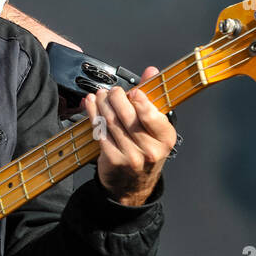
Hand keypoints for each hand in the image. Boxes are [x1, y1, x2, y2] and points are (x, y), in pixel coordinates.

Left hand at [84, 66, 177, 206]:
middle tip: (111, 91)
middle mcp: (150, 149)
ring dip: (102, 104)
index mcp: (166, 138)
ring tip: (99, 95)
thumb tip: (151, 71)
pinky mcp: (113, 159)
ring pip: (112, 123)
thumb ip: (153, 98)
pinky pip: (100, 132)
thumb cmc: (145, 151)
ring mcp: (131, 156)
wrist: (132, 185)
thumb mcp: (155, 128)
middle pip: (128, 116)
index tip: (133, 91)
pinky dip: (93, 115)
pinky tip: (90, 105)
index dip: (141, 102)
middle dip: (116, 99)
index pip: (154, 116)